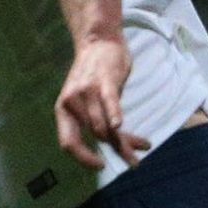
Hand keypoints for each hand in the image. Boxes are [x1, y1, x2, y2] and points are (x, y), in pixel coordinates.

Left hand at [55, 36, 151, 168]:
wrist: (98, 41)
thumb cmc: (93, 76)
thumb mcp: (84, 101)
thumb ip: (91, 121)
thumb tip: (112, 147)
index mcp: (63, 110)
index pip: (68, 143)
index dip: (83, 158)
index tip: (100, 166)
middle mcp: (72, 103)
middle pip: (95, 136)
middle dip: (117, 149)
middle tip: (134, 159)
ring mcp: (87, 91)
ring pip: (106, 125)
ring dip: (126, 140)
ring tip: (143, 145)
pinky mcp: (104, 81)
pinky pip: (109, 103)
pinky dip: (114, 116)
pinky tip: (119, 127)